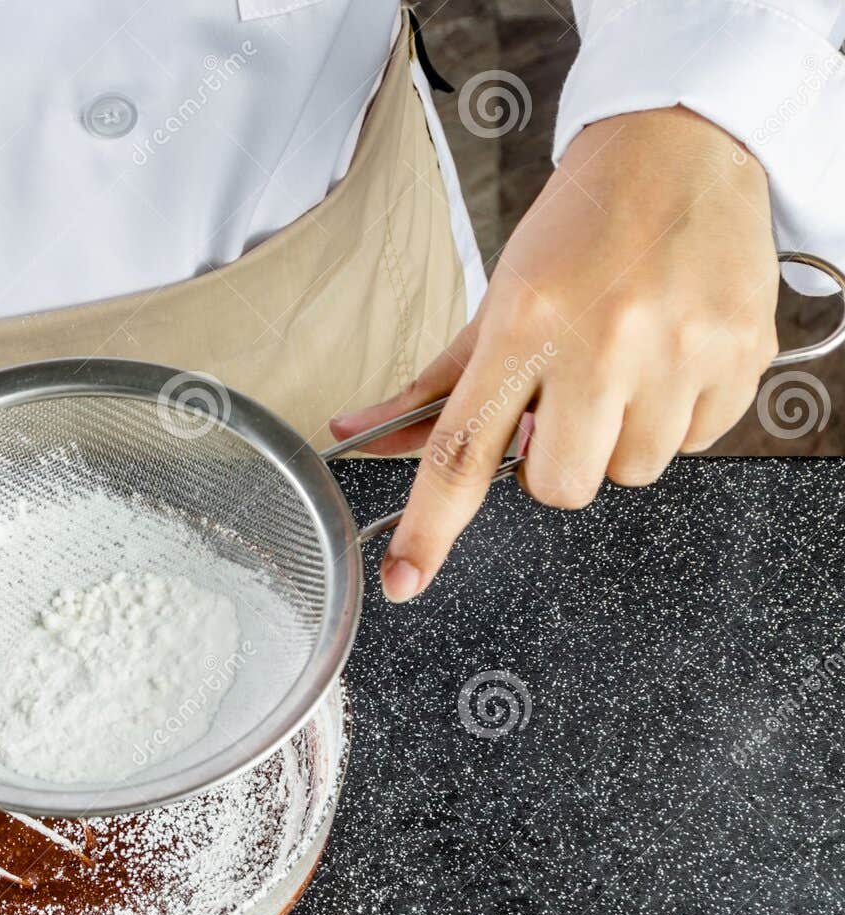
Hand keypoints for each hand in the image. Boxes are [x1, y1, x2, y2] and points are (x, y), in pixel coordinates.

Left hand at [329, 107, 779, 601]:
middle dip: (549, 464)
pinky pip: (694, 444)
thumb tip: (359, 432)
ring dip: (614, 440)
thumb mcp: (497, 297)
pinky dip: (673, 417)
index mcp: (527, 323)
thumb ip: (435, 384)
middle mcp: (606, 342)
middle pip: (556, 488)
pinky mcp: (742, 358)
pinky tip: (667, 358)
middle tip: (560, 404)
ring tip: (620, 368)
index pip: (463, 452)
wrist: (681, 148)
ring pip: (628, 474)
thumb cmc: (580, 225)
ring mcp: (682, 353)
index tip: (406, 581)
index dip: (431, 528)